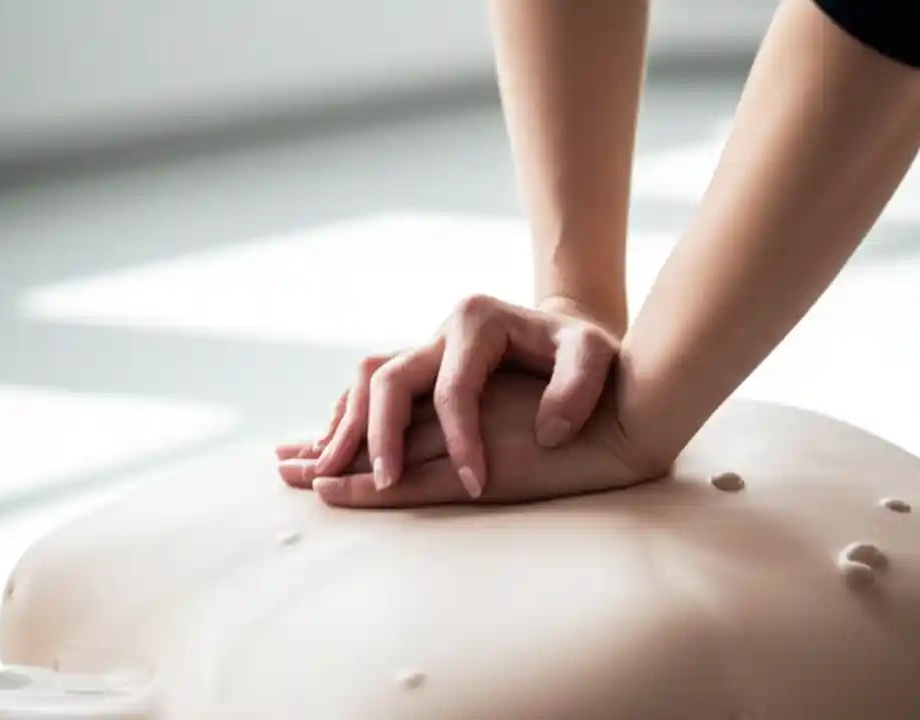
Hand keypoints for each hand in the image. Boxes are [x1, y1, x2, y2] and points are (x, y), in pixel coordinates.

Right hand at [276, 294, 620, 498]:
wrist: (575, 338)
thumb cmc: (587, 349)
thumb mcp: (596, 355)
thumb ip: (579, 386)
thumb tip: (548, 431)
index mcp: (478, 322)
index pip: (454, 389)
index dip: (461, 439)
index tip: (478, 484)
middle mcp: (442, 332)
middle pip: (389, 379)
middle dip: (380, 434)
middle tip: (384, 483)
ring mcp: (425, 350)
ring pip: (367, 383)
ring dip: (345, 428)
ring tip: (323, 473)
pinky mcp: (422, 370)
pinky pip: (371, 393)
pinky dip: (348, 423)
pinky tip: (331, 454)